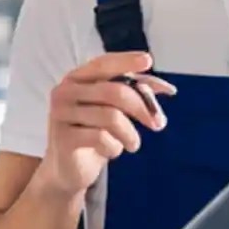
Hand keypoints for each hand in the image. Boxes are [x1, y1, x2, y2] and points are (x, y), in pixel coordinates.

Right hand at [35, 52, 175, 196]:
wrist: (68, 168)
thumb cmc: (93, 132)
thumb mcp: (114, 110)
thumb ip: (136, 94)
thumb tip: (167, 88)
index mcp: (77, 78)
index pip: (103, 64)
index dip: (126, 61)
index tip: (148, 60)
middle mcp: (65, 91)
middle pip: (114, 91)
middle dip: (142, 108)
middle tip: (159, 124)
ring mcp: (60, 114)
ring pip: (111, 117)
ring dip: (130, 134)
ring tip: (133, 144)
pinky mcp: (62, 138)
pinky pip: (101, 138)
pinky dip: (114, 148)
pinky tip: (110, 151)